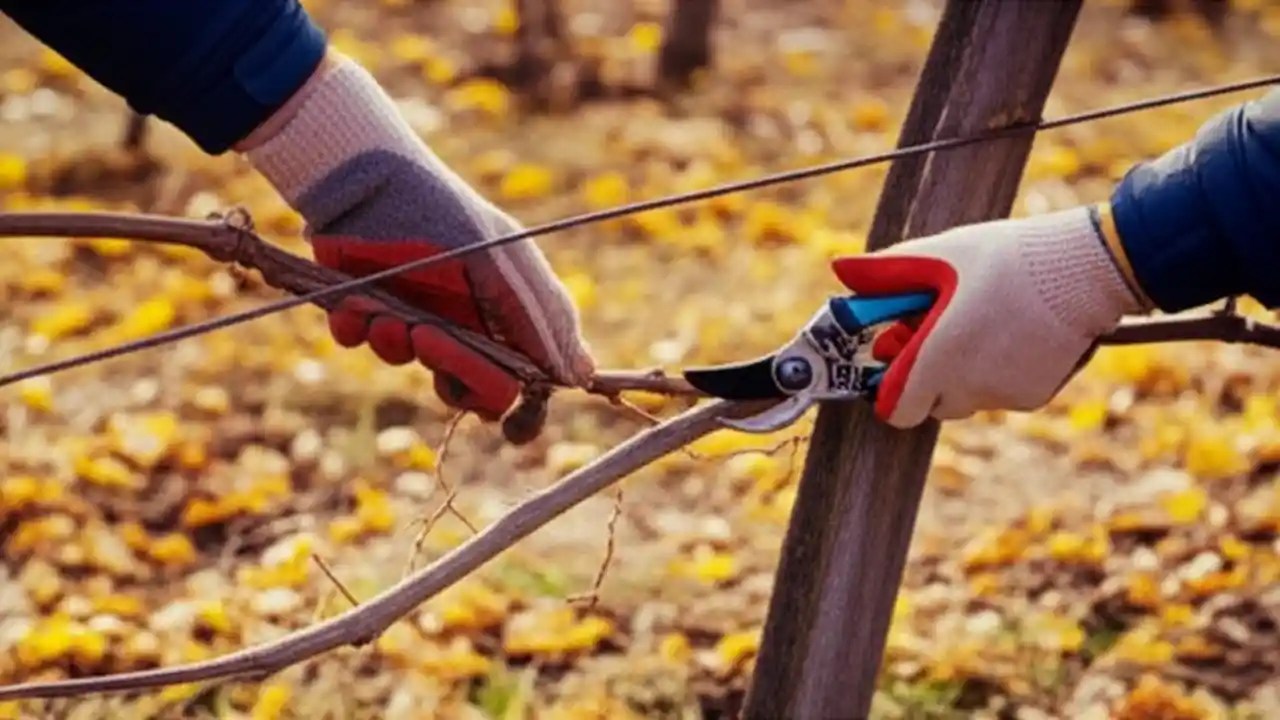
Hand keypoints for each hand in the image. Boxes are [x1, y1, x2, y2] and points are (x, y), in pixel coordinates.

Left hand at [245, 52, 593, 421]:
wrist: (365, 177)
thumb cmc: (445, 213)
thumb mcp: (501, 265)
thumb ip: (539, 322)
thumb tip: (582, 379)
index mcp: (511, 312)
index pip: (527, 382)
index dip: (525, 411)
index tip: (512, 429)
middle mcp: (470, 321)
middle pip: (474, 389)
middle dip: (453, 369)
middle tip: (428, 337)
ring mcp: (421, 317)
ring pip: (417, 369)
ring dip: (399, 345)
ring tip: (385, 313)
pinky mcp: (372, 309)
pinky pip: (365, 344)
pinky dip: (359, 329)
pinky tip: (355, 305)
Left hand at [832, 205, 1150, 427]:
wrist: (1088, 270)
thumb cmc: (1007, 260)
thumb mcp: (941, 257)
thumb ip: (886, 272)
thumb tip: (840, 268)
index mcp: (937, 360)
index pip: (894, 410)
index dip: (888, 388)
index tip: (896, 355)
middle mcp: (969, 389)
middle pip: (930, 402)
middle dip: (927, 374)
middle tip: (939, 328)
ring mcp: (1004, 397)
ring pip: (967, 397)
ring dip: (963, 371)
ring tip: (981, 321)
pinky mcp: (1035, 396)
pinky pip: (1001, 392)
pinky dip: (998, 370)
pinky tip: (1014, 331)